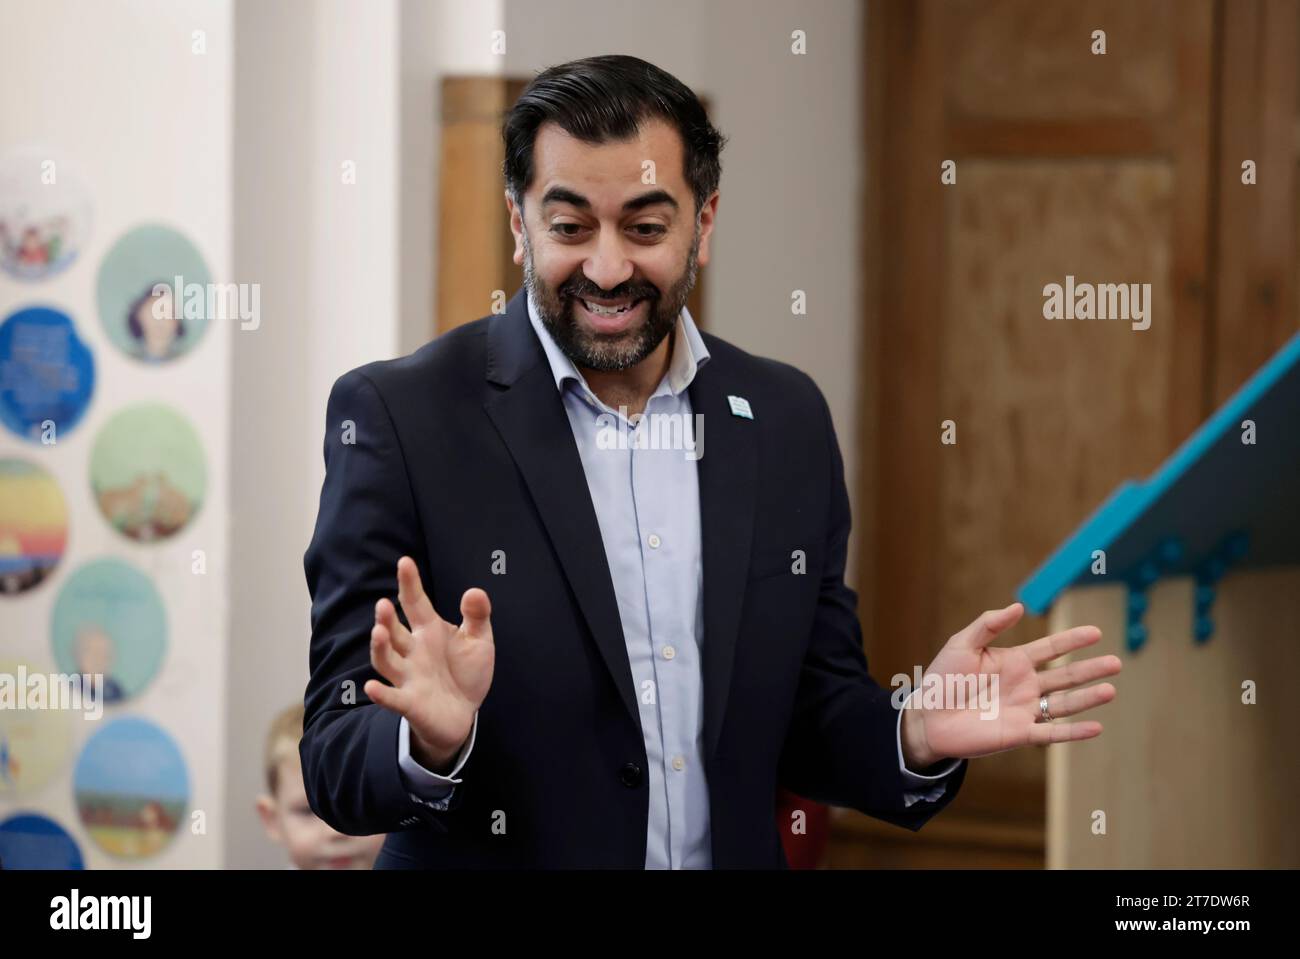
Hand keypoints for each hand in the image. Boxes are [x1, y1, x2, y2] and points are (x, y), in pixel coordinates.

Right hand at [363, 556, 493, 770]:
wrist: (463, 714)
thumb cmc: (466, 673)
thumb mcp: (479, 641)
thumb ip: (477, 616)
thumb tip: (474, 591)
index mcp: (428, 631)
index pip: (415, 603)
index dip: (409, 583)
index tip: (405, 562)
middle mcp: (412, 651)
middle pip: (394, 631)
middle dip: (386, 618)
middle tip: (383, 604)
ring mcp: (408, 676)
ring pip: (386, 660)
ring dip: (379, 647)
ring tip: (378, 632)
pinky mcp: (409, 703)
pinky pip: (392, 698)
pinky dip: (381, 694)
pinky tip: (372, 688)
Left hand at [901, 602, 1120, 767]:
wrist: (927, 717)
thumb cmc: (942, 679)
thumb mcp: (962, 644)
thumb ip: (989, 624)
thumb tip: (1019, 606)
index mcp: (1014, 662)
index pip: (1050, 649)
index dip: (1072, 640)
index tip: (1096, 632)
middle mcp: (1025, 686)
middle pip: (1065, 676)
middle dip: (1090, 669)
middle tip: (1116, 662)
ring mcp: (1024, 710)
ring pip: (1064, 704)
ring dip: (1087, 698)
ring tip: (1111, 690)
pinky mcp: (1019, 734)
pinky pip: (1051, 733)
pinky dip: (1073, 732)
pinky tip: (1096, 727)